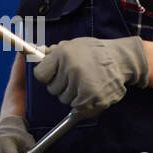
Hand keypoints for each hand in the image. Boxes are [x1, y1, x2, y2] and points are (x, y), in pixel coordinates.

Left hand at [34, 36, 149, 117]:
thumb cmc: (93, 51)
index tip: (53, 74)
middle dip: (60, 85)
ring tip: (84, 82)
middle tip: (74, 77)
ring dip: (72, 94)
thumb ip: (51, 53)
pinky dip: (82, 103)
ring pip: (64, 99)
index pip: (40, 74)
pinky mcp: (93, 99)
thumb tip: (31, 54)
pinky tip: (90, 92)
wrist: (120, 59)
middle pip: (52, 89)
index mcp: (63, 55)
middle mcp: (71, 69)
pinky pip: (78, 107)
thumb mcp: (70, 45)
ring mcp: (83, 85)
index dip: (46, 75)